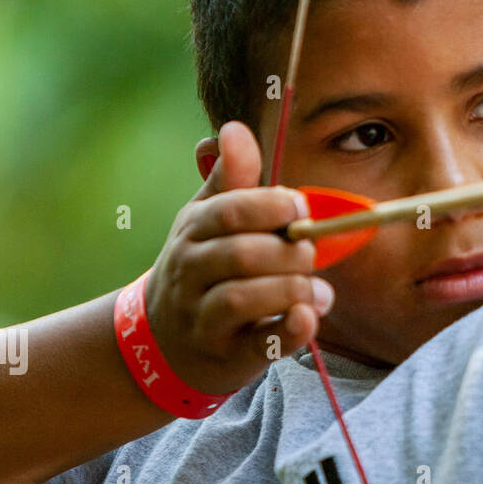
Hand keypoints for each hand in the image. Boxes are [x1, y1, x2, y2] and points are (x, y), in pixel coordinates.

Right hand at [144, 121, 333, 394]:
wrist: (165, 341)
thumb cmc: (203, 265)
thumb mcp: (208, 217)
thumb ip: (230, 177)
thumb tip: (235, 128)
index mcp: (195, 230)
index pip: (230, 211)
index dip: (272, 206)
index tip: (301, 207)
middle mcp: (192, 272)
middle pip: (242, 254)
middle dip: (288, 251)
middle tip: (310, 251)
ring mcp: (203, 316)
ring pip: (244, 299)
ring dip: (292, 289)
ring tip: (317, 289)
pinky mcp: (224, 354)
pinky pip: (257, 345)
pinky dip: (287, 331)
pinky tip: (308, 318)